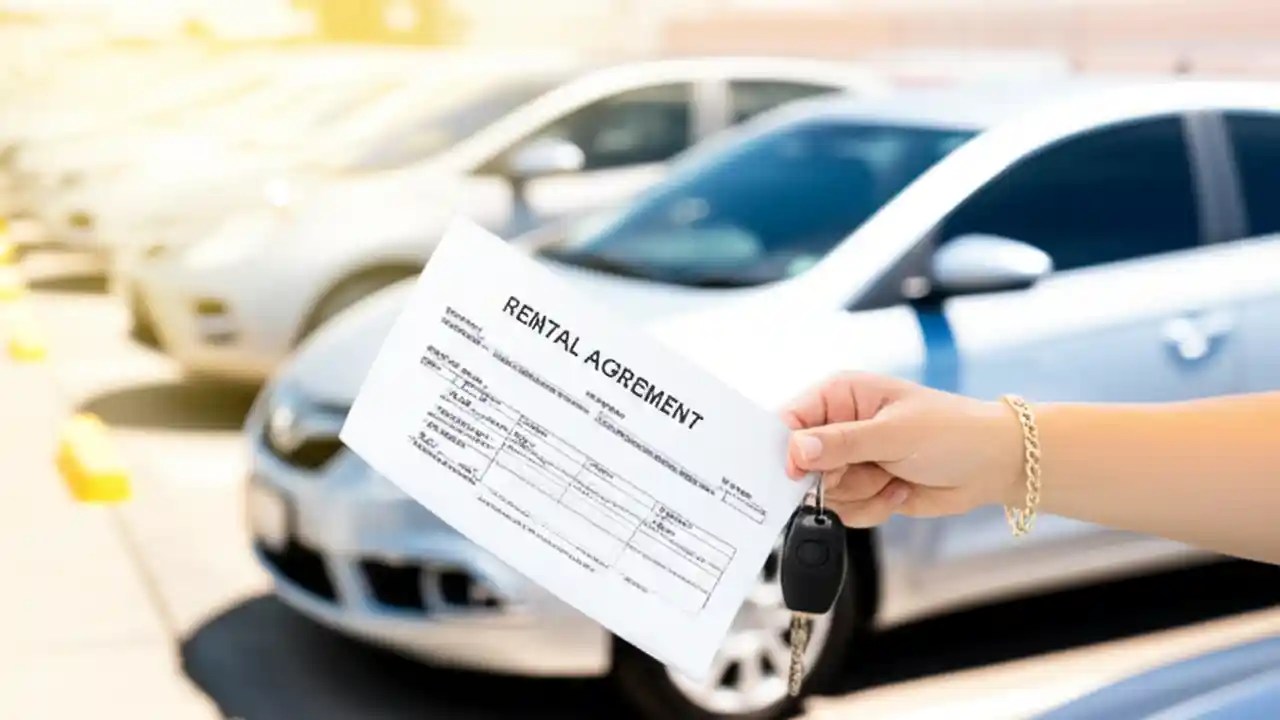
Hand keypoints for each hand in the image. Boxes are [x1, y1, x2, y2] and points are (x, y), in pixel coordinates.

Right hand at [783, 373, 1024, 526]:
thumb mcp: (895, 434)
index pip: (790, 420)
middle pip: (801, 466)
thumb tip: (797, 450)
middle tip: (872, 469)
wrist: (993, 466)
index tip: (800, 473)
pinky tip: (899, 489)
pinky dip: (872, 507)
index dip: (788, 450)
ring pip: (823, 494)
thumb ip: (842, 443)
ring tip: (893, 476)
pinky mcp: (862, 487)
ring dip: (860, 494)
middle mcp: (839, 425)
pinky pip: (844, 511)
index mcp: (840, 395)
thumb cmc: (952, 432)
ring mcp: (850, 459)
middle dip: (837, 478)